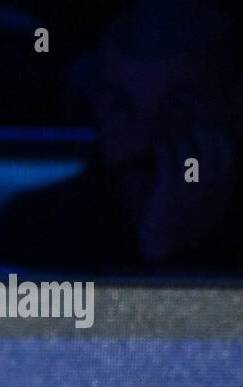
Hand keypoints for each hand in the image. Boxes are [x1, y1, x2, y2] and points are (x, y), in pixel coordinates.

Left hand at [138, 123, 236, 263]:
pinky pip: (167, 157)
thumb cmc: (192, 230)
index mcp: (226, 186)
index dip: (217, 136)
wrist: (171, 251)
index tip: (209, 133)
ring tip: (172, 140)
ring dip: (179, 140)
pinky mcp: (168, 187)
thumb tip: (219, 162)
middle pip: (208, 141)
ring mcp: (190, 183)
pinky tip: (160, 147)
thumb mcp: (217, 207)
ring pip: (187, 147)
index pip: (228, 148)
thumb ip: (220, 185)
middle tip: (189, 132)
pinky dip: (164, 148)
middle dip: (198, 132)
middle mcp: (212, 181)